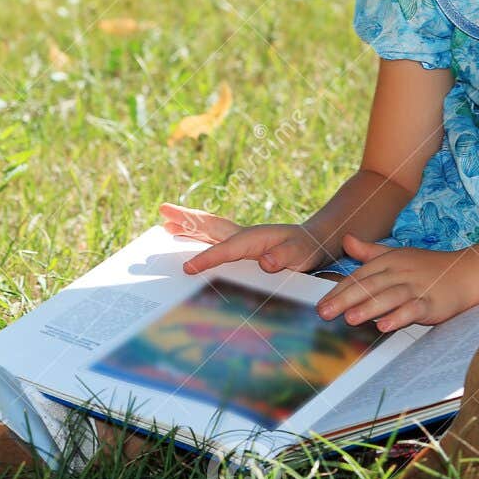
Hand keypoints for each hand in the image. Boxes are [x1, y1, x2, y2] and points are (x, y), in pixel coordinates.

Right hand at [158, 203, 336, 275]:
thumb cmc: (308, 249)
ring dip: (188, 227)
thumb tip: (266, 262)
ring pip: (209, 230)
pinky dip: (198, 235)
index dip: (206, 258)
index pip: (225, 249)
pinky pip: (214, 239)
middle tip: (163, 210)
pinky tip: (188, 238)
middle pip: (209, 226)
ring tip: (166, 226)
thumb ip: (285, 256)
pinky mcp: (242, 246)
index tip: (187, 268)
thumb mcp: (301, 254)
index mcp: (254, 238)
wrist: (315, 242)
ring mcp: (241, 239)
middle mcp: (243, 235)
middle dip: (186, 219)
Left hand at [315, 235, 474, 330]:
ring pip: (390, 296)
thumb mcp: (396, 255)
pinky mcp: (433, 302)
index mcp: (388, 261)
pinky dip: (400, 317)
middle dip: (345, 300)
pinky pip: (414, 309)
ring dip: (369, 307)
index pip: (359, 277)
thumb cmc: (426, 266)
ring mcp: (417, 287)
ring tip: (350, 319)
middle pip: (370, 286)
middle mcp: (400, 272)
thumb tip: (345, 240)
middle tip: (324, 313)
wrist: (465, 272)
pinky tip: (384, 326)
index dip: (339, 291)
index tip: (320, 305)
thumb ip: (369, 252)